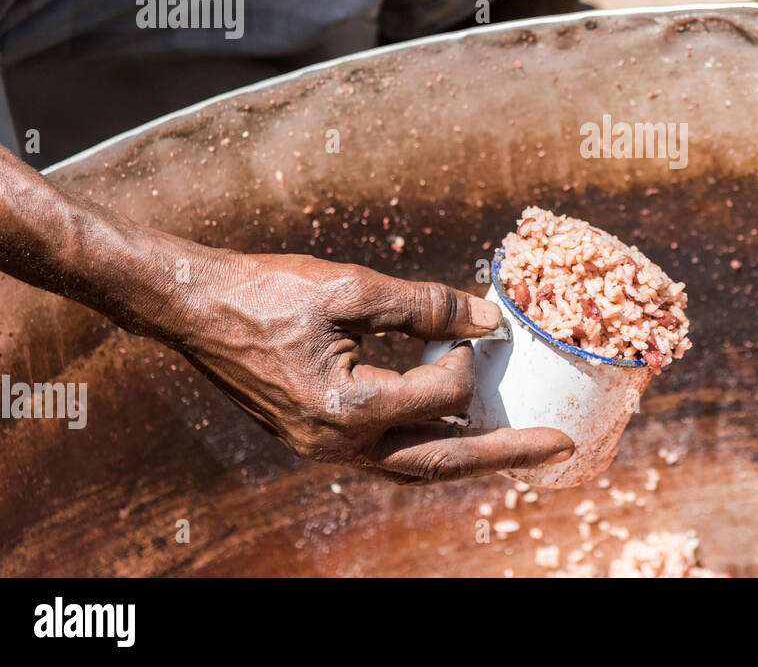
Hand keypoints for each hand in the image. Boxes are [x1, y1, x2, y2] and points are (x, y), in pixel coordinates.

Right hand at [151, 249, 573, 483]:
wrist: (194, 306)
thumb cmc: (269, 290)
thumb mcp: (354, 289)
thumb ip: (427, 307)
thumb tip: (489, 321)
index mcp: (350, 408)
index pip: (444, 395)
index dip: (468, 358)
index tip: (468, 328)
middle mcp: (339, 444)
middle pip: (443, 462)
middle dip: (508, 454)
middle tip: (562, 447)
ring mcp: (324, 450)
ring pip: (413, 468)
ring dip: (469, 458)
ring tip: (518, 450)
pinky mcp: (315, 441)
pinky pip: (385, 457)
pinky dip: (427, 448)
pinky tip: (452, 433)